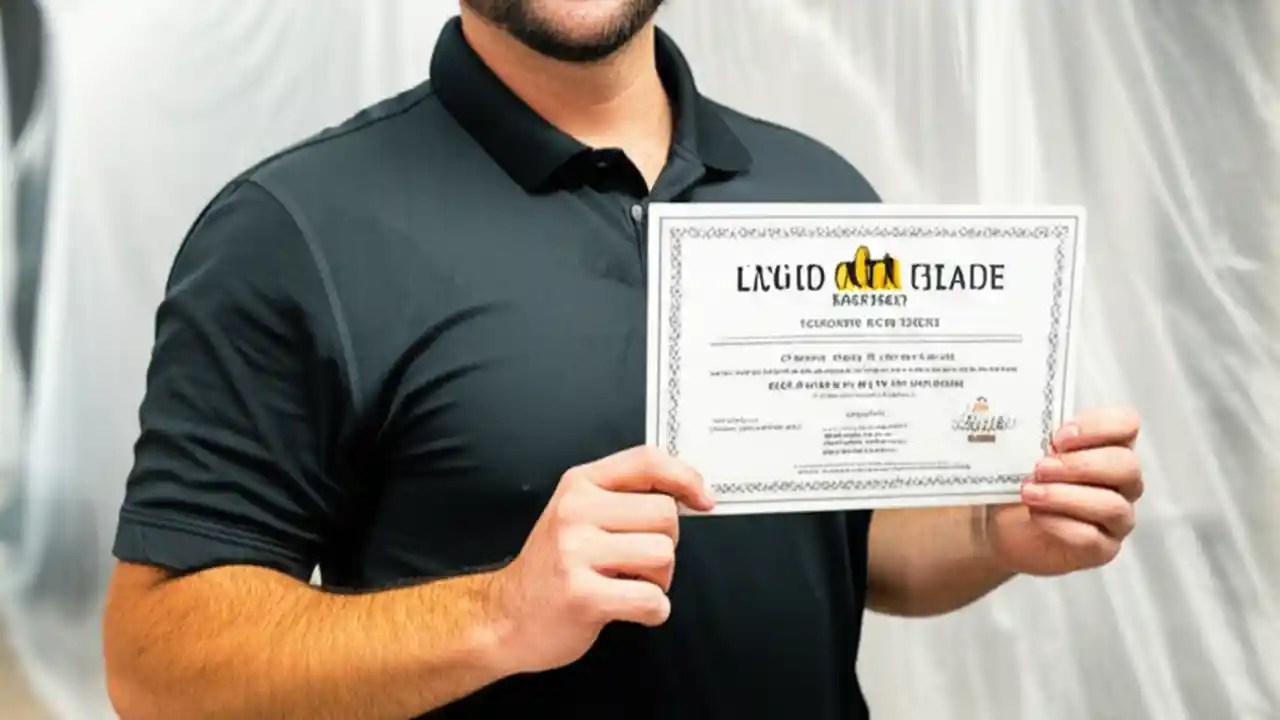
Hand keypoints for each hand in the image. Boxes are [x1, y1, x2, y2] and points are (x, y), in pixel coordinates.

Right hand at [484, 446, 713, 674]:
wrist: (505, 617)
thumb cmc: (552, 568)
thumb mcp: (578, 514)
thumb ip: (623, 497)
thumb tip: (688, 492)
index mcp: (579, 485)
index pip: (646, 461)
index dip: (685, 477)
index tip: (701, 499)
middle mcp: (576, 511)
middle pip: (665, 515)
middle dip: (664, 544)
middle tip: (636, 562)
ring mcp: (576, 552)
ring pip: (663, 555)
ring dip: (657, 580)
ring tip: (626, 584)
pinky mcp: (583, 595)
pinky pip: (651, 599)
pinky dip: (652, 611)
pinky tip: (627, 608)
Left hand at [986, 407, 1142, 576]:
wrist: (1003, 523)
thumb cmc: (1025, 479)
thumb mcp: (1027, 449)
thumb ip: (1038, 434)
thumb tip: (1025, 422)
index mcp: (1109, 447)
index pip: (1126, 424)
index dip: (1097, 427)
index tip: (1059, 437)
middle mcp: (1122, 482)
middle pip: (1125, 465)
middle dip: (1079, 464)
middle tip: (1041, 468)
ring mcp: (1117, 517)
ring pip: (1111, 505)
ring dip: (1065, 496)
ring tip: (1030, 492)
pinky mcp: (1102, 548)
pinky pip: (1091, 537)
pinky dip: (1060, 523)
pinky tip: (1036, 516)